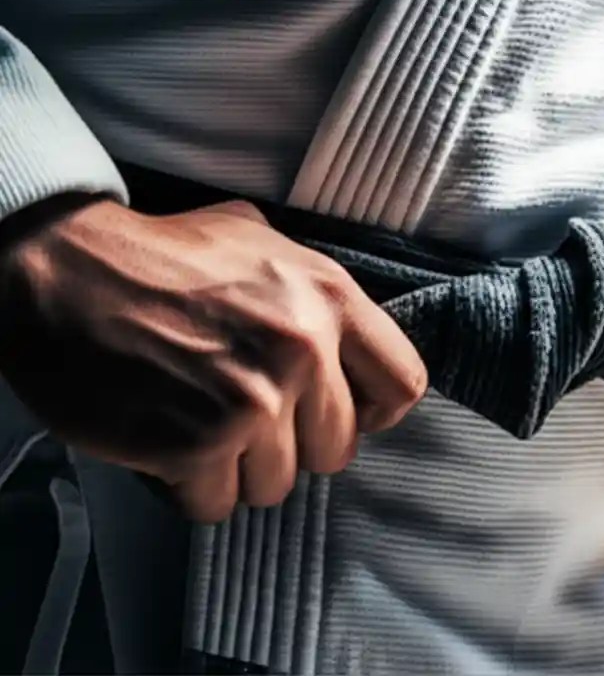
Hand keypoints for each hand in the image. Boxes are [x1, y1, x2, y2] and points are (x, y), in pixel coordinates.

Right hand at [0, 196, 427, 521]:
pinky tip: (164, 443)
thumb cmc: (156, 255)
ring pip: (276, 485)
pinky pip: (215, 504)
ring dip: (236, 468)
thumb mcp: (258, 241)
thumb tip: (352, 343)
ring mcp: (253, 401)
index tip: (339, 415)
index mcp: (329, 296)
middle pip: (336, 450)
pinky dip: (188, 488)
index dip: (371, 411)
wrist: (59, 268)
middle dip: (291, 444)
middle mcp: (303, 349)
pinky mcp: (197, 444)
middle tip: (242, 416)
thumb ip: (315, 293)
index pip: (402, 384)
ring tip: (196, 421)